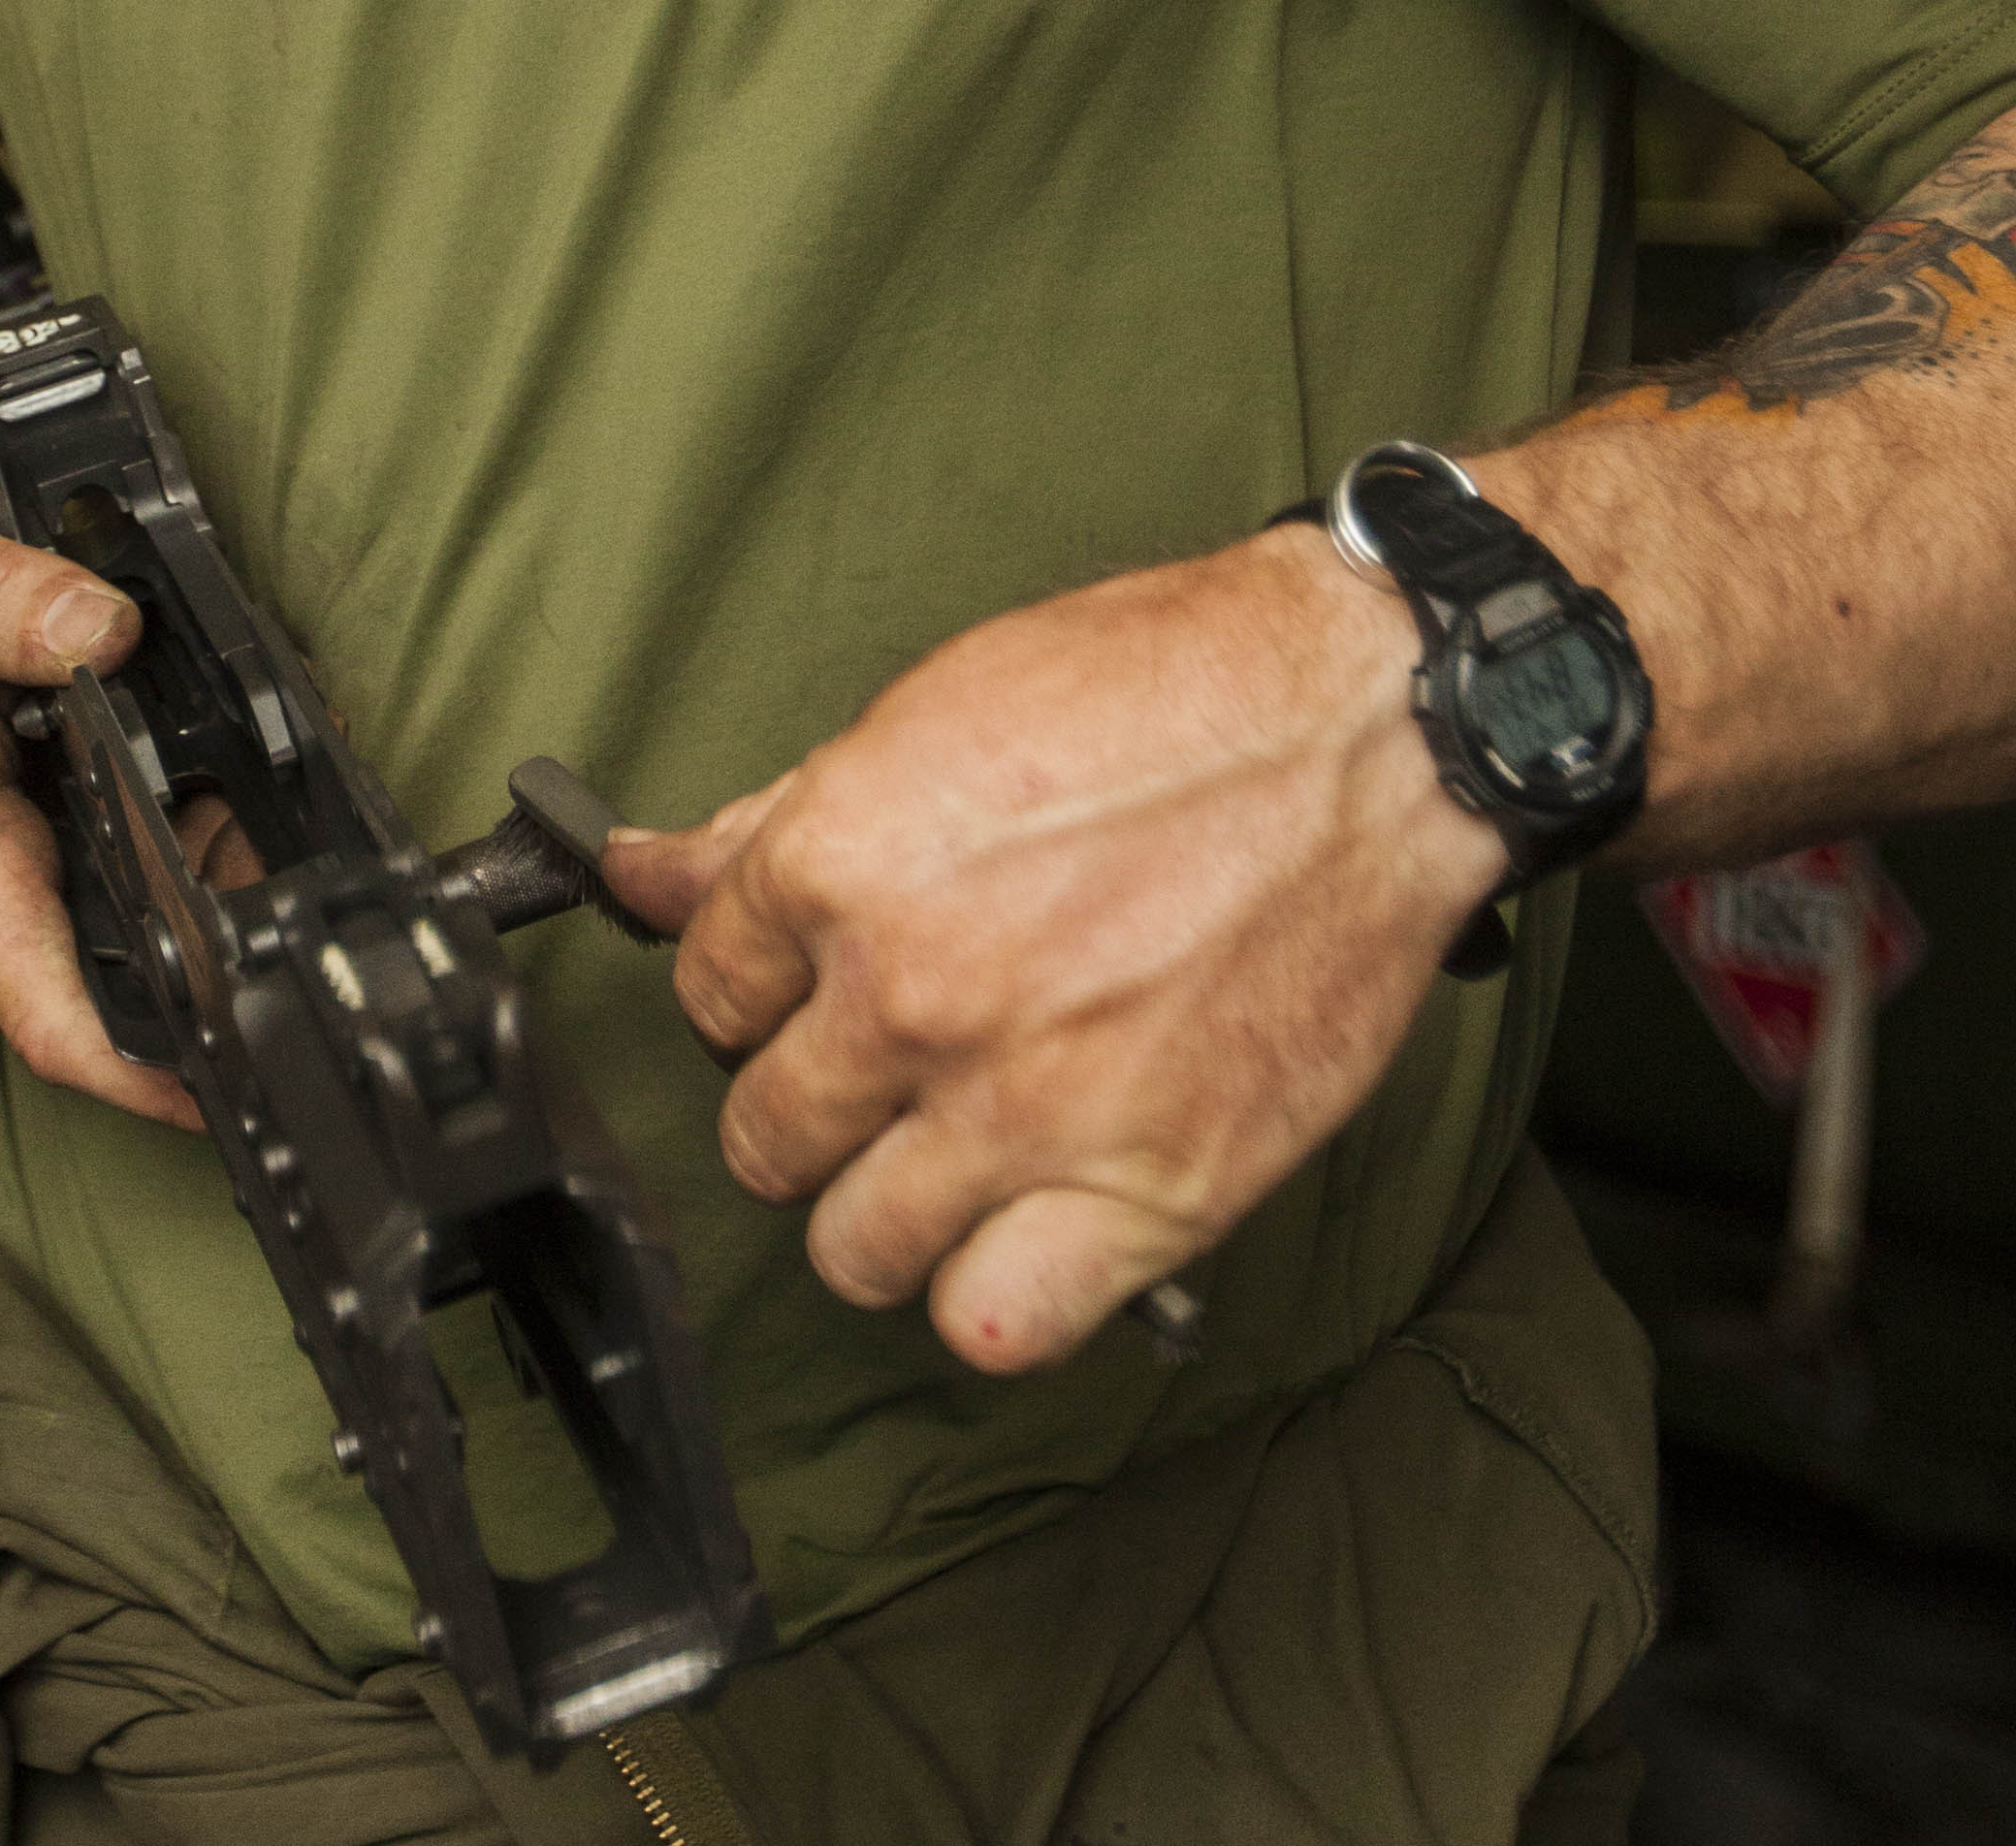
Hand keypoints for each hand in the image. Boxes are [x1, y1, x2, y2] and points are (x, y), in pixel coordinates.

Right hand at [0, 481, 201, 1125]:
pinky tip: (206, 803)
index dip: (164, 1072)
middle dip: (224, 941)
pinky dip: (163, 867)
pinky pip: (99, 913)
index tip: (260, 1061)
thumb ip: (8, 593)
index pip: (59, 1025)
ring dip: (202, 894)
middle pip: (123, 987)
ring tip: (265, 809)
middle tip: (308, 864)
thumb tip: (107, 629)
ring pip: (123, 948)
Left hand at [604, 530, 1507, 1373]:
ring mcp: (1027, 1107)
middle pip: (765, 1132)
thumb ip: (779, 815)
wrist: (1371, 728)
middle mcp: (915, 996)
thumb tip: (644, 871)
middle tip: (885, 1063)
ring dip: (884, 1209)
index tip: (805, 984)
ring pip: (853, 1249)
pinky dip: (996, 1297)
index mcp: (844, 861)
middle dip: (809, 1098)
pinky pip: (995, 1325)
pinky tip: (1023, 1228)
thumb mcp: (941, 709)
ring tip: (945, 1152)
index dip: (758, 985)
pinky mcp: (1149, 1190)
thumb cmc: (1171, 690)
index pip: (707, 988)